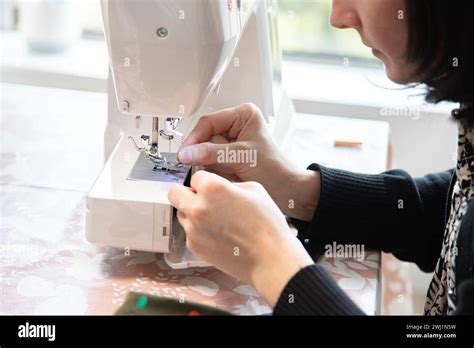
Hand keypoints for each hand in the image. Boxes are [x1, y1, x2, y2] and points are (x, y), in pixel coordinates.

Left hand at [168, 170, 312, 306]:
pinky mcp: (194, 246)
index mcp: (213, 189)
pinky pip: (189, 231)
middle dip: (187, 192)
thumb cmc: (267, 226)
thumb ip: (229, 184)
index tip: (210, 185)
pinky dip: (199, 230)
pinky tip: (218, 233)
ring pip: (181, 212)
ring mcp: (193, 228)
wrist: (269, 259)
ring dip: (192, 212)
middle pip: (175, 192)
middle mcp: (198, 207)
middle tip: (200, 197)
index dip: (205, 180)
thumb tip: (219, 186)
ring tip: (215, 218)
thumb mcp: (255, 190)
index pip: (195, 176)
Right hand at [178, 103, 319, 220]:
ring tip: (229, 172)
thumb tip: (187, 153)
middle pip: (205, 137)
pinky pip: (211, 163)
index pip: (208, 122)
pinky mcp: (229, 158)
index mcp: (243, 115)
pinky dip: (216, 171)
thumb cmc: (275, 169)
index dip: (195, 138)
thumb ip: (212, 153)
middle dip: (206, 154)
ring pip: (206, 152)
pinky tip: (228, 175)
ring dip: (213, 164)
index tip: (185, 153)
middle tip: (209, 165)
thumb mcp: (242, 157)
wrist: (287, 190)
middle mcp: (235, 126)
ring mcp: (231, 143)